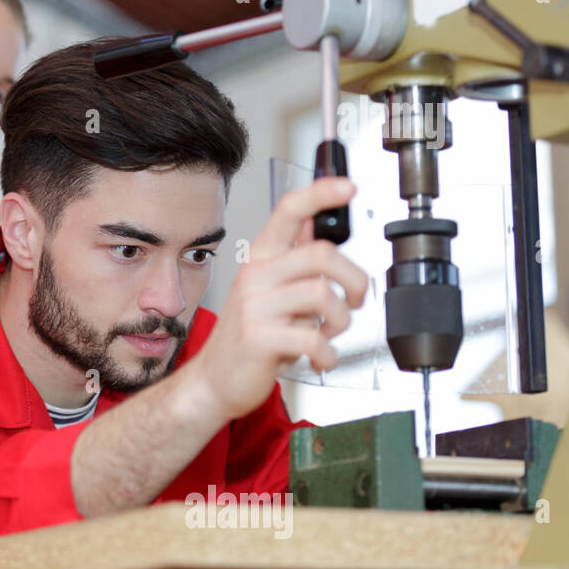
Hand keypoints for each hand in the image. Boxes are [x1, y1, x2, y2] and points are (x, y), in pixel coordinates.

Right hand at [189, 177, 366, 422]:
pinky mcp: (259, 339)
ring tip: (330, 334)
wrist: (213, 381)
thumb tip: (314, 222)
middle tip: (355, 301)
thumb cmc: (248, 338)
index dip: (320, 193)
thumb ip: (293, 260)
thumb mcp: (269, 292)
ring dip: (341, 321)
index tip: (348, 187)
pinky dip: (328, 354)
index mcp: (260, 260)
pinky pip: (313, 339)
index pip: (288, 212)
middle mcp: (255, 277)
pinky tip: (320, 358)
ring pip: (322, 295)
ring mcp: (255, 308)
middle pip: (321, 254)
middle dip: (355, 280)